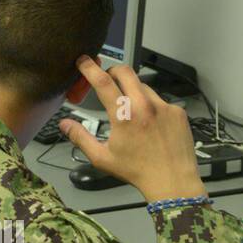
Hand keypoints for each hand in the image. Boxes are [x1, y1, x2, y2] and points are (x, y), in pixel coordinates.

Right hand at [59, 56, 205, 203]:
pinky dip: (151, 105)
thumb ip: (80, 138)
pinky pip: (160, 100)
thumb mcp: (102, 158)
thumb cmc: (138, 171)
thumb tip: (65, 124)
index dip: (90, 68)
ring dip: (132, 91)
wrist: (173, 181)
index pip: (103, 82)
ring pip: (143, 86)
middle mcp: (145, 107)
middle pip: (125, 72)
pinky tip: (149, 122)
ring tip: (130, 110)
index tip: (84, 61)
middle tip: (106, 77)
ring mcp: (164, 107)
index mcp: (124, 117)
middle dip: (112, 70)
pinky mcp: (178, 112)